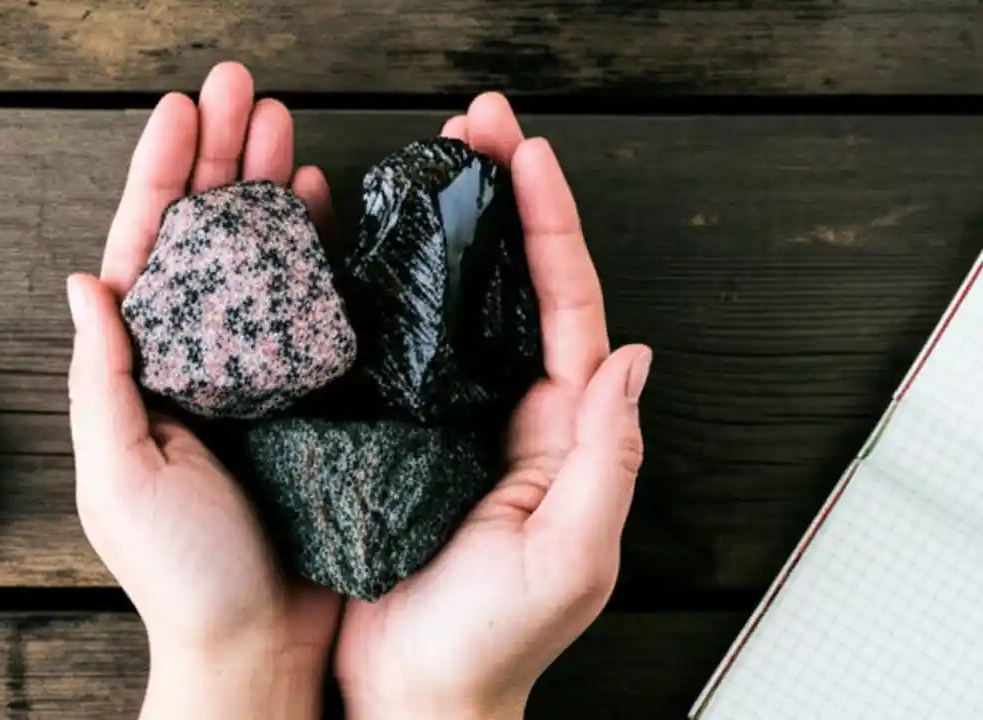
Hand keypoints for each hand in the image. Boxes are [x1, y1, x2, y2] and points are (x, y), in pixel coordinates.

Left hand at [66, 62, 338, 719]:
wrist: (260, 641)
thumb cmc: (185, 573)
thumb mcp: (120, 474)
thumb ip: (102, 379)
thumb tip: (85, 284)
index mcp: (143, 371)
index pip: (146, 251)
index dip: (162, 177)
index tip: (182, 111)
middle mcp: (197, 359)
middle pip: (204, 236)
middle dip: (219, 157)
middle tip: (243, 88)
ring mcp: (255, 371)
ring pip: (257, 256)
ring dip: (266, 186)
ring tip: (281, 122)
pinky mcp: (309, 392)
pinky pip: (310, 306)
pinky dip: (314, 249)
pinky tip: (320, 203)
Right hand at [334, 94, 653, 718]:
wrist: (413, 697)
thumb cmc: (493, 643)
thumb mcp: (572, 554)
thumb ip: (606, 456)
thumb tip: (633, 356)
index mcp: (564, 432)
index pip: (568, 308)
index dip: (550, 226)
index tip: (528, 156)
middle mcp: (515, 412)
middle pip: (516, 285)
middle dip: (505, 198)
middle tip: (478, 125)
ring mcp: (455, 418)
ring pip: (458, 303)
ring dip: (451, 228)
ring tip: (431, 161)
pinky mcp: (399, 433)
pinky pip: (399, 345)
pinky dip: (388, 288)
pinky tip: (364, 248)